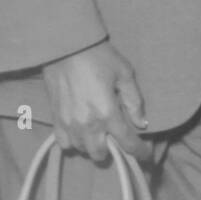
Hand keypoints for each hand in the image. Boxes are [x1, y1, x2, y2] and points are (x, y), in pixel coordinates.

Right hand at [41, 41, 150, 162]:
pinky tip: (78, 131)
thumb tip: (141, 123)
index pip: (127, 143)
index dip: (140, 151)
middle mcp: (88, 124)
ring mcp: (69, 123)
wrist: (65, 45)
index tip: (145, 153)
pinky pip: (63, 142)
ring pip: (82, 149)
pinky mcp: (55, 118)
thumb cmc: (98, 55)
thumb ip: (134, 100)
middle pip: (101, 154)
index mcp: (108, 113)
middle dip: (111, 149)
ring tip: (96, 131)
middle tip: (114, 135)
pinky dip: (72, 141)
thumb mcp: (124, 72)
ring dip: (91, 144)